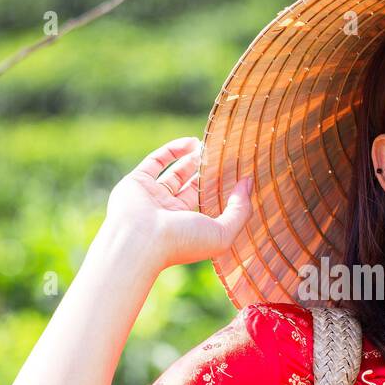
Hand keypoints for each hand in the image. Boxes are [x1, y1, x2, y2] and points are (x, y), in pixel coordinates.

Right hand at [104, 135, 253, 270]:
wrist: (140, 240)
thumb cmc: (182, 242)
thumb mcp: (222, 233)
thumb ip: (240, 210)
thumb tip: (248, 183)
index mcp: (187, 228)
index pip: (206, 205)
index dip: (220, 189)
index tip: (237, 173)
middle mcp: (168, 213)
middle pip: (191, 187)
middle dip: (206, 171)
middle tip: (222, 156)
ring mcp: (152, 196)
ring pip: (174, 173)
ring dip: (191, 159)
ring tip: (208, 146)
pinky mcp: (137, 182)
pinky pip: (155, 161)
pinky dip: (172, 150)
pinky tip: (191, 142)